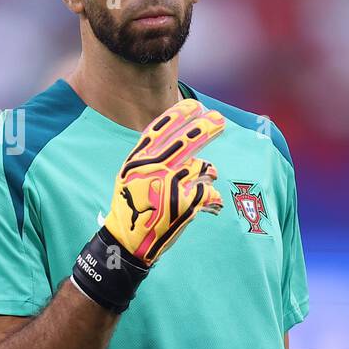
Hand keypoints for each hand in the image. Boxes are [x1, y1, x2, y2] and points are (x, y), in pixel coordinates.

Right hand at [71, 98, 225, 312]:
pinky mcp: (184, 203)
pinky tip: (213, 206)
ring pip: (203, 166)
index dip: (179, 114)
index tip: (195, 104)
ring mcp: (170, 184)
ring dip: (210, 171)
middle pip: (186, 141)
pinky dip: (214, 199)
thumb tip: (178, 139)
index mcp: (139, 159)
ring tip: (210, 176)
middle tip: (220, 120)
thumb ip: (150, 157)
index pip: (161, 129)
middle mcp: (153, 167)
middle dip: (206, 127)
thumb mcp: (131, 176)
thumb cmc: (133, 209)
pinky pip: (210, 191)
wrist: (128, 243)